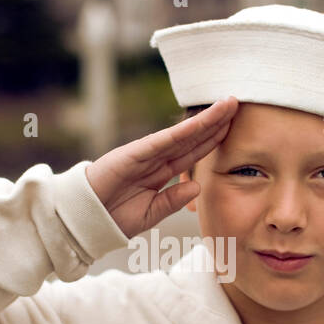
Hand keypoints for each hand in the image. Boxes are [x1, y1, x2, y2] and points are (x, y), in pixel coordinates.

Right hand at [85, 96, 237, 238]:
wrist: (86, 220)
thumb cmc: (115, 217)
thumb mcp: (152, 213)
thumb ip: (174, 200)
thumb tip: (197, 185)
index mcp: (161, 172)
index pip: (193, 152)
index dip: (214, 139)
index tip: (233, 126)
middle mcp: (157, 158)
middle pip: (193, 137)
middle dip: (216, 121)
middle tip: (237, 103)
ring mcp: (146, 154)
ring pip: (183, 134)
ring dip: (207, 119)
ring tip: (228, 104)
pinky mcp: (134, 154)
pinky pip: (163, 141)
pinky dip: (182, 131)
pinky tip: (201, 122)